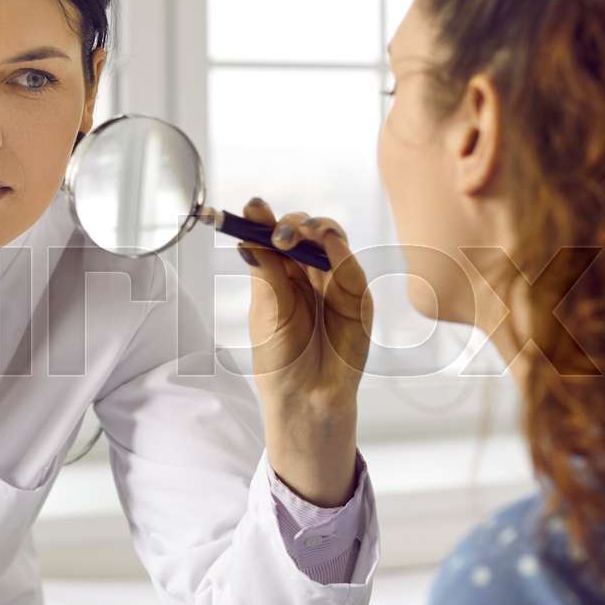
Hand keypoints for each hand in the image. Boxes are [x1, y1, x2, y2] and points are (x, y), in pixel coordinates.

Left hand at [237, 199, 372, 505]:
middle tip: (278, 234)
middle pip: (304, 230)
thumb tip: (247, 237)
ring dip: (316, 229)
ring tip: (300, 234)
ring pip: (331, 239)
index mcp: (278, 272)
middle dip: (291, 224)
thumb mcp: (267, 312)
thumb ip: (265, 272)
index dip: (264, 218)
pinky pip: (352, 265)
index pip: (272, 234)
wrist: (306, 397)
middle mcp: (306, 271)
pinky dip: (340, 250)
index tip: (253, 207)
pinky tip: (326, 242)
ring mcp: (334, 281)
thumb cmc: (280, 358)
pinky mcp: (357, 296)